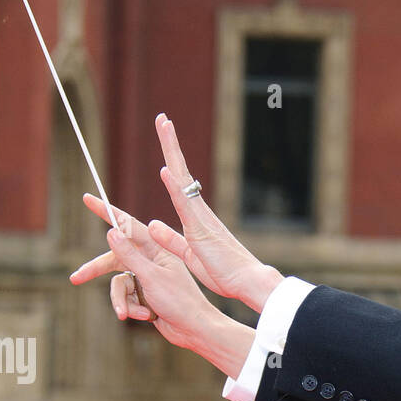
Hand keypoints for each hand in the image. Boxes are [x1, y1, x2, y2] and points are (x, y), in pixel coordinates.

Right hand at [70, 200, 217, 352]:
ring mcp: (146, 277)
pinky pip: (126, 298)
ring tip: (130, 314)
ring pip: (118, 283)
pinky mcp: (144, 294)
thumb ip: (129, 255)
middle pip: (114, 257)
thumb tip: (111, 232)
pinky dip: (133, 309)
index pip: (127, 225)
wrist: (193, 330)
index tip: (87, 198)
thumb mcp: (151, 277)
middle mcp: (150, 259)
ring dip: (123, 301)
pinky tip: (148, 317)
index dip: (106, 211)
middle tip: (76, 278)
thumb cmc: (180, 302)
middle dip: (96, 272)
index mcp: (156, 248)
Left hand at [151, 113, 282, 310]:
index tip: (164, 137)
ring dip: (172, 152)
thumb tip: (153, 224)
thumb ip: (171, 239)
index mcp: (195, 216)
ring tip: (164, 127)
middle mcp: (199, 210)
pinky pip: (185, 205)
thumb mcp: (189, 254)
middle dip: (170, 144)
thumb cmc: (223, 272)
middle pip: (180, 171)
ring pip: (182, 178)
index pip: (179, 182)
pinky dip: (174, 187)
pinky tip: (165, 170)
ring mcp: (201, 217)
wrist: (247, 281)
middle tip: (162, 118)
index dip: (170, 160)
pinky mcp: (201, 230)